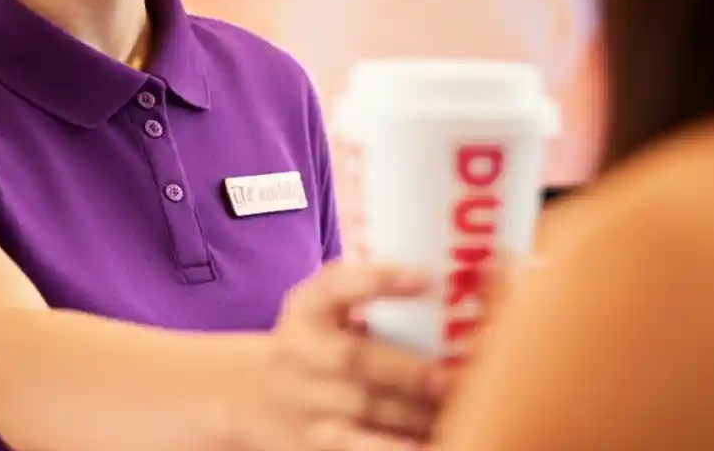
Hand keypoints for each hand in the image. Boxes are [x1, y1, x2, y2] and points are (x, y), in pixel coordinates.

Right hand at [227, 261, 450, 450]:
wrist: (253, 395)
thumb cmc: (314, 341)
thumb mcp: (322, 307)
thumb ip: (368, 292)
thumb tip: (461, 283)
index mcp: (307, 308)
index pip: (335, 285)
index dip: (378, 281)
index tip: (424, 279)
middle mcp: (300, 351)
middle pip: (353, 359)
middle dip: (408, 369)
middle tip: (453, 376)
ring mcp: (305, 400)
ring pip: (364, 408)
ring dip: (415, 410)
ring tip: (456, 406)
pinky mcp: (318, 441)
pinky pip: (360, 447)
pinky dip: (395, 448)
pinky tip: (432, 443)